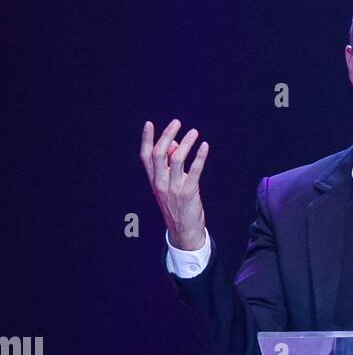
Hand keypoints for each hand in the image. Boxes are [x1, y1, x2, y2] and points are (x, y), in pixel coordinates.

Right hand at [140, 118, 208, 249]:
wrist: (184, 232)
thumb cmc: (178, 206)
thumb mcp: (170, 186)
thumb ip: (171, 166)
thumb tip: (175, 144)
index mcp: (154, 181)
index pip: (146, 156)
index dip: (147, 139)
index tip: (150, 124)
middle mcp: (160, 183)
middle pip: (159, 153)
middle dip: (167, 135)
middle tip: (177, 122)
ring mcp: (174, 189)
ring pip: (177, 159)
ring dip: (186, 142)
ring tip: (194, 132)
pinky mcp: (188, 193)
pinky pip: (195, 170)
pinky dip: (200, 156)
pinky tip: (204, 146)